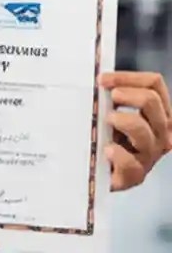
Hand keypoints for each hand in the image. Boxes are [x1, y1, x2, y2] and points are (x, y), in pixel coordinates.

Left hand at [100, 71, 171, 190]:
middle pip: (153, 101)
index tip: (102, 79)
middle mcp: (159, 132)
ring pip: (144, 130)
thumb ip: (105, 95)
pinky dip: (119, 155)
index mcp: (155, 112)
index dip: (129, 77)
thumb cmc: (100, 135)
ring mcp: (148, 155)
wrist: (94, 171)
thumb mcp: (106, 110)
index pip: (154, 84)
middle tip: (110, 96)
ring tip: (107, 119)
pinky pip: (132, 164)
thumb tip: (95, 78)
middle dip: (130, 94)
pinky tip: (107, 149)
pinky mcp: (134, 176)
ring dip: (125, 120)